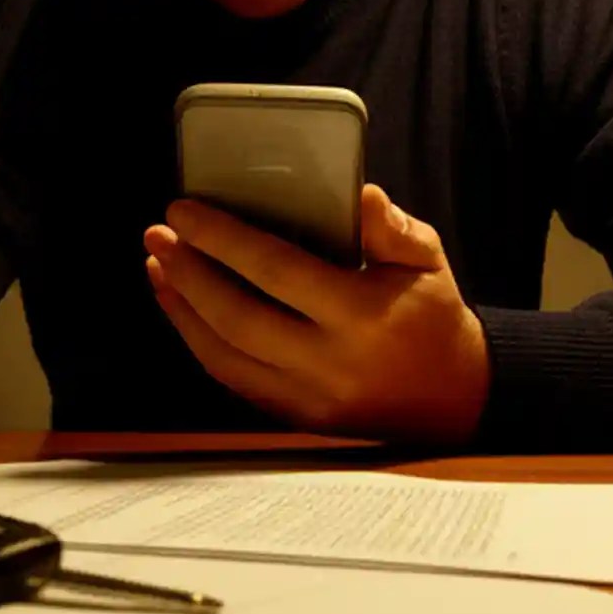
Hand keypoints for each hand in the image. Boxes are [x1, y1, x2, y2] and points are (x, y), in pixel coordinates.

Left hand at [143, 185, 490, 443]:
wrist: (454, 398)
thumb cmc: (432, 317)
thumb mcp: (426, 261)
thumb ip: (390, 228)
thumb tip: (357, 194)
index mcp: (361, 315)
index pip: (275, 270)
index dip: (222, 239)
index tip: (184, 211)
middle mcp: (329, 362)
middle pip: (236, 316)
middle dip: (188, 273)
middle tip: (158, 235)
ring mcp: (309, 398)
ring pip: (223, 356)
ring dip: (182, 310)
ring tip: (160, 267)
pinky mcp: (296, 419)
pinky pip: (234, 380)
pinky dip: (201, 343)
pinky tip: (184, 311)